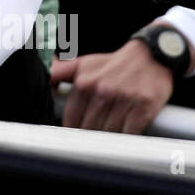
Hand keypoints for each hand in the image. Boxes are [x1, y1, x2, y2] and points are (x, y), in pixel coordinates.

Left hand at [50, 39, 173, 133]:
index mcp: (84, 82)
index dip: (73, 129)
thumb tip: (43, 87)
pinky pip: (129, 134)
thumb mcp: (83, 64)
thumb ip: (58, 73)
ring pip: (108, 134)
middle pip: (89, 129)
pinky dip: (126, 137)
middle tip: (96, 134)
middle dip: (91, 134)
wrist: (151, 56)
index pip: (71, 119)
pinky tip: (126, 132)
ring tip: (111, 133)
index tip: (77, 134)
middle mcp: (102, 91)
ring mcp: (123, 100)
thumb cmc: (113, 64)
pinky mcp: (143, 108)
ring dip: (109, 138)